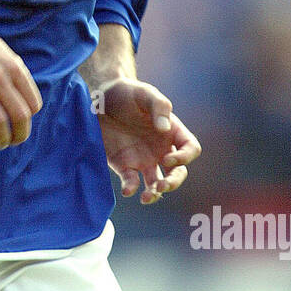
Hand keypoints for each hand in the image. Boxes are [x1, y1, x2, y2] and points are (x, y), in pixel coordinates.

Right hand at [0, 20, 42, 147]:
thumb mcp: (1, 50)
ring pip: (0, 124)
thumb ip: (15, 71)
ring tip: (0, 143)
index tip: (20, 122)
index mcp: (13, 67)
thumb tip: (24, 94)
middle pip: (21, 117)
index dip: (29, 118)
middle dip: (21, 135)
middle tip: (14, 141)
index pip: (33, 104)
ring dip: (3, 140)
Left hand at [94, 78, 200, 203]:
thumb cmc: (127, 92)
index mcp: (172, 132)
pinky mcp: (124, 165)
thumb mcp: (145, 93)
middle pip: (177, 173)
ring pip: (156, 184)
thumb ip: (159, 107)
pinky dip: (131, 188)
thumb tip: (165, 129)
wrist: (100, 97)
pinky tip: (127, 190)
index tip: (167, 158)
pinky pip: (131, 182)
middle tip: (161, 185)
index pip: (190, 149)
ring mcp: (143, 159)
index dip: (184, 158)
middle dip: (173, 182)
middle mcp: (161, 149)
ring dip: (155, 194)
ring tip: (147, 198)